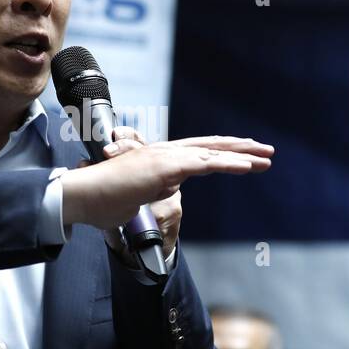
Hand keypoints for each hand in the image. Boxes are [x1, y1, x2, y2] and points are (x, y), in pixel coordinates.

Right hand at [62, 130, 272, 254]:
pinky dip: (230, 164)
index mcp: (157, 160)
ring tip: (267, 158)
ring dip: (244, 156)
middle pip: (210, 146)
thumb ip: (148, 194)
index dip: (222, 152)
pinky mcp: (166, 167)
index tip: (244, 157)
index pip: (197, 152)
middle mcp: (163, 152)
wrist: (81, 197)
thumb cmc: (99, 201)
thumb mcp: (131, 200)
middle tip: (266, 151)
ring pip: (213, 153)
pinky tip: (249, 167)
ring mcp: (165, 157)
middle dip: (241, 149)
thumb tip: (160, 194)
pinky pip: (205, 164)